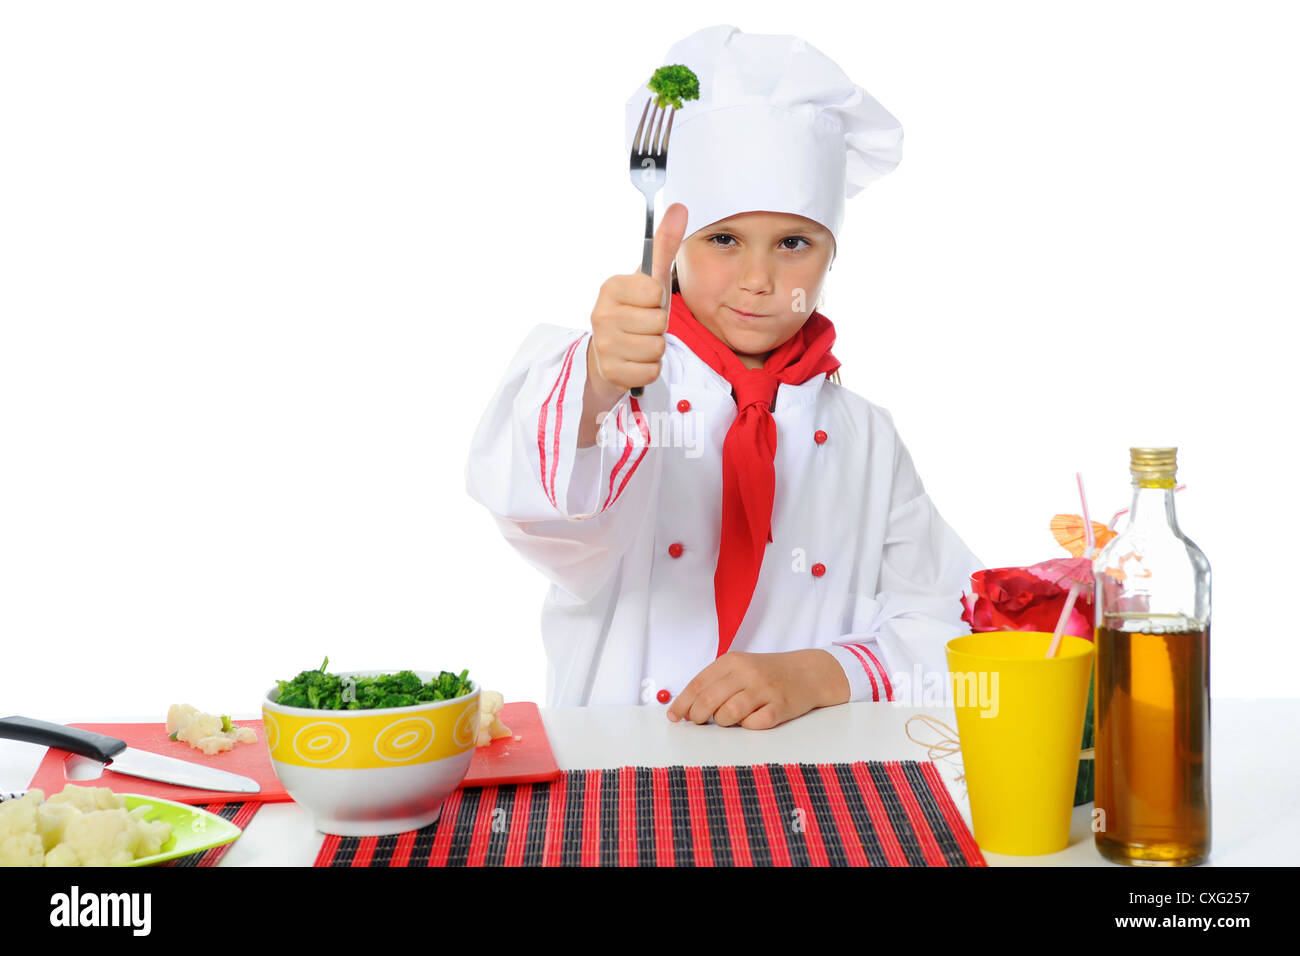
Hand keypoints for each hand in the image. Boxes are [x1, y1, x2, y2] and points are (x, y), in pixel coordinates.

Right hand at [587, 202, 687, 393]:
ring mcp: (604, 344)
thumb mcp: (650, 279)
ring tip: (641, 343)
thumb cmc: (634, 312)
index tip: (645, 303)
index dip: (657, 301)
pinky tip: (637, 360)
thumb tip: (680, 206)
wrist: (609, 354)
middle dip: (658, 327)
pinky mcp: (610, 371)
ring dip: (655, 349)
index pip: (654, 293)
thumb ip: (665, 244)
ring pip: (656, 347)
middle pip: (657, 323)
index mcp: (611, 287)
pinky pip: (650, 371)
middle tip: (643, 326)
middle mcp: (601, 314)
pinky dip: (649, 368)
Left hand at [666, 650, 850, 729]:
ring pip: (729, 714)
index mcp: (733, 661)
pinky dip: (747, 726)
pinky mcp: (780, 707)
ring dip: (723, 722)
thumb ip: (715, 683)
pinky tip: (751, 720)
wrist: (808, 672)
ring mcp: (765, 689)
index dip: (683, 703)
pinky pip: (754, 724)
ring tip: (728, 719)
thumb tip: (685, 708)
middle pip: (710, 700)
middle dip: (698, 716)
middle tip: (698, 723)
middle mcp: (748, 672)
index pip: (698, 684)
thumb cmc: (767, 673)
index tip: (674, 716)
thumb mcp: (740, 667)